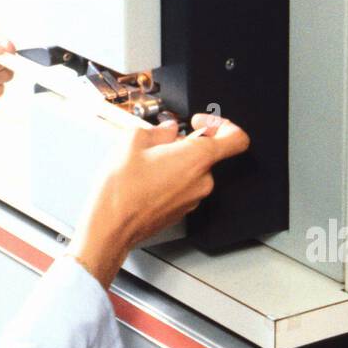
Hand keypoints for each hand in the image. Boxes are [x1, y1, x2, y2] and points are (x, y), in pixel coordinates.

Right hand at [68, 114, 250, 287]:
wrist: (111, 225)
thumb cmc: (122, 189)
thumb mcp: (134, 140)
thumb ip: (159, 129)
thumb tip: (167, 130)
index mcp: (197, 158)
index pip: (236, 139)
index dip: (223, 125)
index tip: (202, 122)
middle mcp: (202, 181)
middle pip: (207, 153)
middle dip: (184, 143)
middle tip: (158, 143)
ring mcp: (193, 199)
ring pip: (193, 170)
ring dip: (175, 161)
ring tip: (147, 162)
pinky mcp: (182, 210)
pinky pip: (183, 186)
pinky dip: (170, 178)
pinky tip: (146, 178)